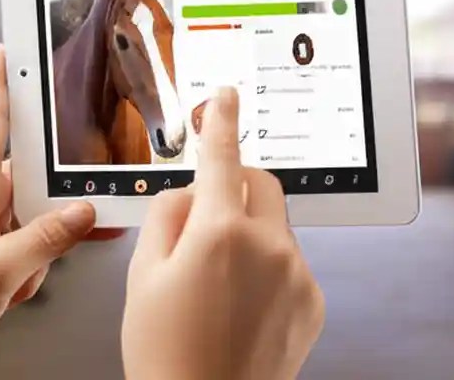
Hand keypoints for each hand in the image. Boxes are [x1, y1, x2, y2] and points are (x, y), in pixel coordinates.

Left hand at [0, 44, 97, 378]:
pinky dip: (34, 268)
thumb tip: (86, 211)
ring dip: (41, 248)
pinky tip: (20, 289)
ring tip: (21, 277)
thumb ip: (49, 238)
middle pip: (33, 174)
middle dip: (54, 201)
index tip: (7, 48)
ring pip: (38, 217)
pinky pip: (31, 247)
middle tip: (74, 207)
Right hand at [122, 88, 324, 379]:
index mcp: (220, 232)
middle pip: (260, 183)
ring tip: (215, 287)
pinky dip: (268, 268)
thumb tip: (187, 193)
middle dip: (235, 185)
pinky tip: (239, 306)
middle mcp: (268, 246)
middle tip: (205, 216)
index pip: (222, 157)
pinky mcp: (312, 300)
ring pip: (275, 225)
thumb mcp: (141, 278)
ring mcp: (296, 273)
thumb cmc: (166, 356)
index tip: (227, 99)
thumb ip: (166, 218)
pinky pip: (290, 262)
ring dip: (250, 233)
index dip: (222, 121)